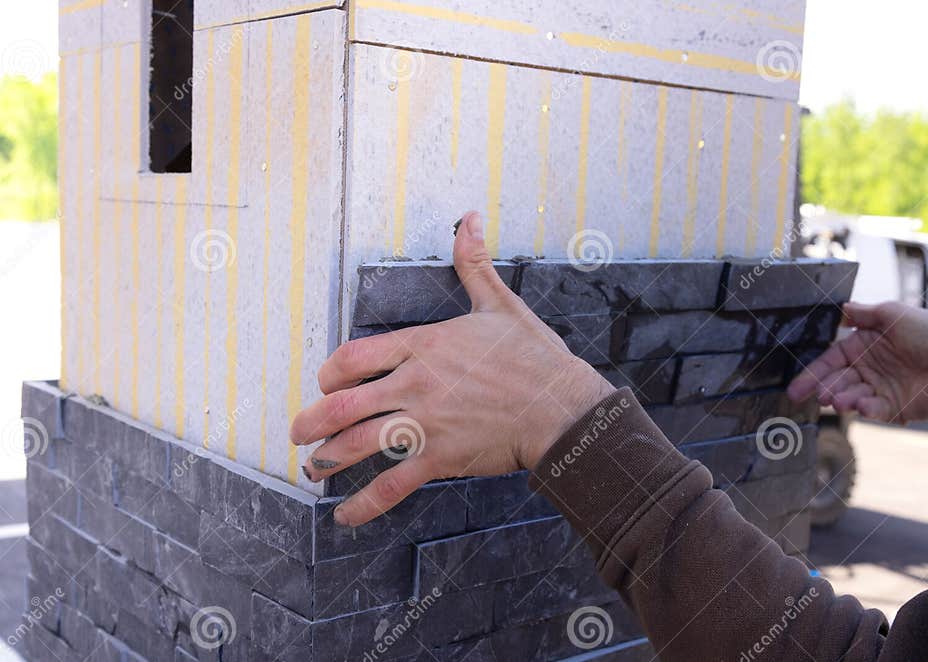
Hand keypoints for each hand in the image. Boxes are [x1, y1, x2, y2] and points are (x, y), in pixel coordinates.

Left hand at [289, 211, 614, 526]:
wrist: (561, 407)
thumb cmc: (532, 357)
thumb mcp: (499, 303)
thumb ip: (473, 263)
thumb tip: (468, 219)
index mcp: (423, 346)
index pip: (351, 358)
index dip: (328, 375)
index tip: (325, 385)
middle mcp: (414, 384)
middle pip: (340, 406)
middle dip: (309, 424)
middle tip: (298, 434)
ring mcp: (423, 423)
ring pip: (355, 445)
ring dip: (326, 461)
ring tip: (314, 470)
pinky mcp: (439, 457)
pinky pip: (390, 485)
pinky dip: (362, 505)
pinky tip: (345, 515)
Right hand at [787, 301, 927, 422]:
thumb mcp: (894, 314)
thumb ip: (864, 314)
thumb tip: (839, 308)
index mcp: (860, 347)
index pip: (828, 361)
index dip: (811, 375)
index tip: (795, 389)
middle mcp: (864, 370)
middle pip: (835, 382)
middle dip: (825, 389)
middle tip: (820, 395)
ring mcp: (877, 389)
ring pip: (850, 397)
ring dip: (842, 400)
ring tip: (838, 401)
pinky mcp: (892, 407)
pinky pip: (873, 410)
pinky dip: (866, 410)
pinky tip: (862, 407)